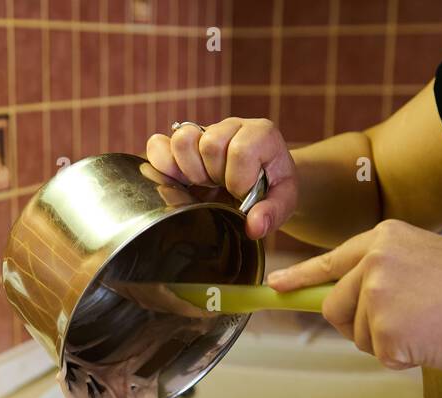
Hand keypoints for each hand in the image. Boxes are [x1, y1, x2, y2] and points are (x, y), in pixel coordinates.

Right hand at [146, 118, 297, 239]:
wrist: (261, 179)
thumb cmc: (271, 187)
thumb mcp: (283, 201)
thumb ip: (273, 213)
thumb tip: (254, 227)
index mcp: (260, 135)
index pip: (240, 151)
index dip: (238, 180)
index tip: (242, 193)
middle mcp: (231, 126)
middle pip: (208, 144)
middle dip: (213, 175)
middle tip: (222, 187)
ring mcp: (204, 131)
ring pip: (182, 140)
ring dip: (189, 170)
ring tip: (203, 183)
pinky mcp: (181, 143)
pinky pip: (157, 145)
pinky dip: (163, 166)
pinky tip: (181, 181)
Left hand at [266, 220, 441, 371]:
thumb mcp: (426, 258)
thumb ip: (385, 270)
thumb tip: (350, 297)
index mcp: (384, 238)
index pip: (331, 260)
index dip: (300, 277)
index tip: (275, 286)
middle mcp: (373, 263)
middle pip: (334, 307)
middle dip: (357, 325)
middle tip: (404, 325)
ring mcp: (376, 297)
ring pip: (356, 335)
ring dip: (386, 342)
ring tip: (428, 326)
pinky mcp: (385, 332)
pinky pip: (379, 356)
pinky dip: (402, 359)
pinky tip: (432, 341)